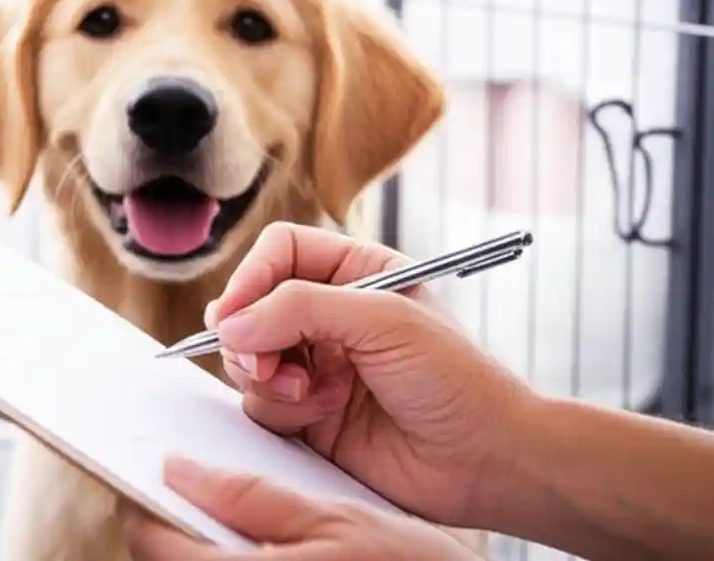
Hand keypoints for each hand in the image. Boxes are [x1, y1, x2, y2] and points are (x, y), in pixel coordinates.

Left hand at [122, 456, 480, 559]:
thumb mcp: (332, 516)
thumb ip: (250, 497)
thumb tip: (179, 470)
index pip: (155, 544)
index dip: (142, 504)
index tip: (143, 472)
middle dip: (168, 523)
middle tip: (184, 482)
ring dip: (199, 541)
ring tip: (222, 505)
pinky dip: (230, 553)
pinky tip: (254, 535)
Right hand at [206, 222, 533, 526]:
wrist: (484, 461)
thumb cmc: (455, 380)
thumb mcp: (383, 321)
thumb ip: (301, 308)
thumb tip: (230, 323)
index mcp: (356, 273)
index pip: (279, 252)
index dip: (251, 278)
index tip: (235, 316)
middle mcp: (330, 316)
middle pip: (250, 306)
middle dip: (249, 336)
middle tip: (265, 364)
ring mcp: (316, 366)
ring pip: (247, 357)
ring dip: (267, 377)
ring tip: (311, 394)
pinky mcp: (307, 415)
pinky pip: (260, 404)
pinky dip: (282, 410)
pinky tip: (326, 414)